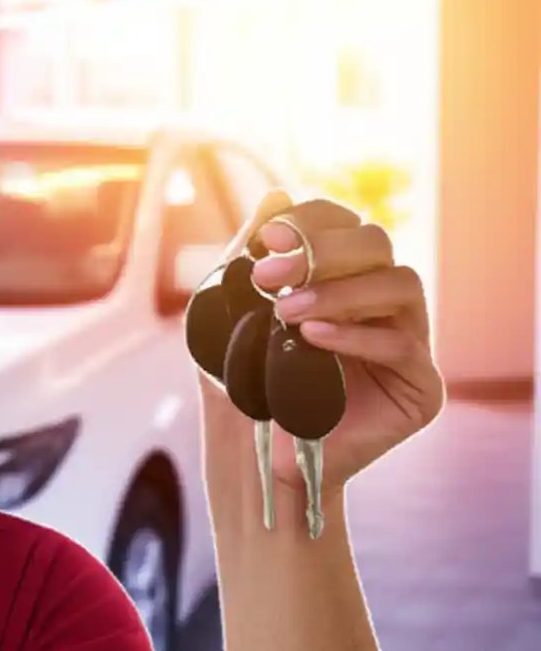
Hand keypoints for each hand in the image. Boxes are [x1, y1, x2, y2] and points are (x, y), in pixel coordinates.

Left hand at [201, 191, 445, 492]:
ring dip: (340, 291)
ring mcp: (408, 343)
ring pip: (401, 285)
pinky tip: (312, 339)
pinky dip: (355, 336)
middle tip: (269, 276)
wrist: (255, 454)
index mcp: (346, 279)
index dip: (312, 223)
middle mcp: (383, 304)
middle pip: (378, 244)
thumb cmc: (244, 382)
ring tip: (288, 312)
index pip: (347, 225)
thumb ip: (251, 254)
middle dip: (321, 253)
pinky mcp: (419, 388)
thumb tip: (274, 195)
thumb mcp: (231, 313)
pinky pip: (403, 345)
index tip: (269, 237)